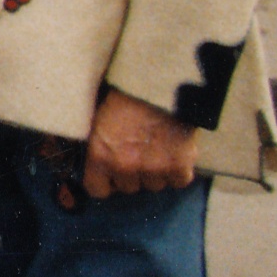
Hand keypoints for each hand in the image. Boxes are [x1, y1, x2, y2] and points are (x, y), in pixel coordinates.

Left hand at [82, 88, 198, 198]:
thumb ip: (99, 146)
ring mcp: (153, 170)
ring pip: (154, 185)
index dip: (106, 182)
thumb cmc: (126, 97)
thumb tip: (99, 165)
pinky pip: (178, 181)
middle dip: (133, 174)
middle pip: (129, 187)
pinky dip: (179, 171)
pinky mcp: (179, 167)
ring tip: (158, 149)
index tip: (111, 176)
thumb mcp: (99, 120)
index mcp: (100, 155)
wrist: (159, 87)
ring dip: (156, 173)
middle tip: (139, 153)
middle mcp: (125, 167)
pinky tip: (175, 153)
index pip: (97, 189)